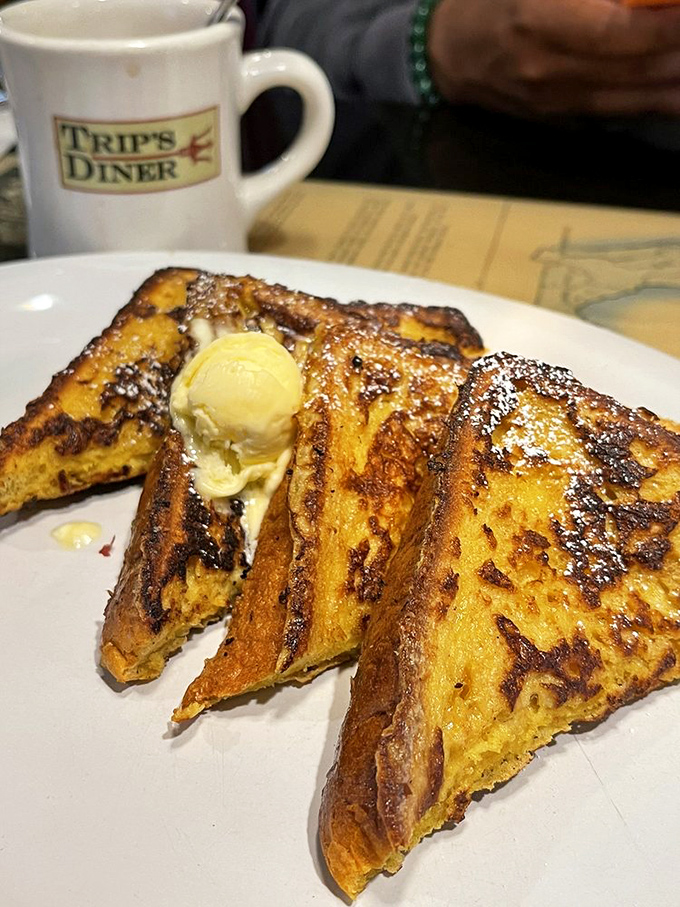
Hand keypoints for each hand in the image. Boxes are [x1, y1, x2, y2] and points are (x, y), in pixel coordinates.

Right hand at [428, 0, 679, 115]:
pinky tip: (676, 91)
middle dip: (679, 54)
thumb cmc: (491, 0)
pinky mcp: (560, 120)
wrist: (449, 54)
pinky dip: (655, 101)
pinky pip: (618, 112)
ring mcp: (555, 102)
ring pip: (633, 100)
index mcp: (536, 22)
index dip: (663, 26)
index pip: (616, 32)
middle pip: (634, 70)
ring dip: (675, 86)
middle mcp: (547, 70)